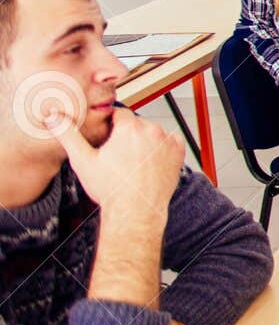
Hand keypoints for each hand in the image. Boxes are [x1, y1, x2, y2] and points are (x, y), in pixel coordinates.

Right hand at [56, 108, 182, 226]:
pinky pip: (169, 141)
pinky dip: (161, 148)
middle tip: (119, 156)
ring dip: (145, 141)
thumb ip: (68, 135)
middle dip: (127, 135)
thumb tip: (54, 117)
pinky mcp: (178, 151)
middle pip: (136, 124)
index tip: (109, 139)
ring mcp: (167, 141)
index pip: (119, 114)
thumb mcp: (83, 161)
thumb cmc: (111, 189)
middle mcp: (152, 130)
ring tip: (133, 162)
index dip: (112, 126)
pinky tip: (150, 162)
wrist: (135, 211)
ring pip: (152, 132)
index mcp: (129, 128)